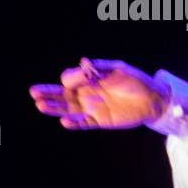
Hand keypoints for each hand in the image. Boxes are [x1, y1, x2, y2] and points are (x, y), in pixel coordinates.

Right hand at [29, 58, 167, 129]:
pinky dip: (74, 123)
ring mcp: (92, 107)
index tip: (83, 76)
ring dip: (54, 108)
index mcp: (89, 79)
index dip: (71, 78)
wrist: (154, 99)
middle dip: (48, 93)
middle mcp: (86, 93)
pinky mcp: (99, 120)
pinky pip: (83, 123)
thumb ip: (100, 69)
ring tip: (40, 105)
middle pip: (62, 94)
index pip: (69, 79)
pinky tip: (64, 121)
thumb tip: (83, 64)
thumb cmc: (136, 81)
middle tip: (33, 92)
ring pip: (67, 109)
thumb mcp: (119, 71)